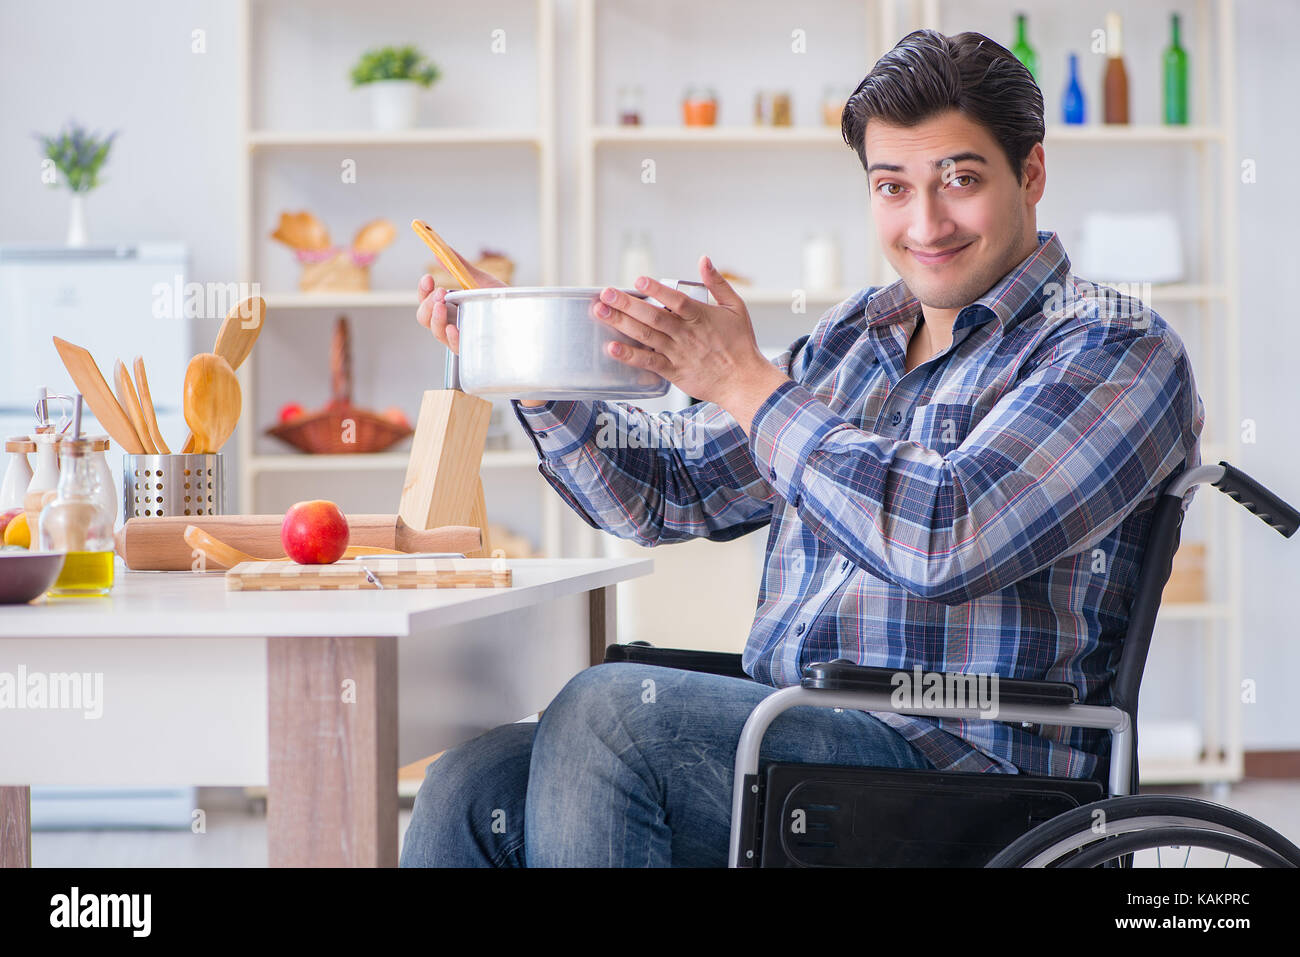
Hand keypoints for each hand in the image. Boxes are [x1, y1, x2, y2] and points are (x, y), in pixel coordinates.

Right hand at [415, 248, 506, 355]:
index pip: (427, 299)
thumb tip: (442, 251)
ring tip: (442, 306)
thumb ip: (461, 267)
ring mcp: (461, 336)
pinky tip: (453, 328)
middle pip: (425, 317)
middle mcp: (452, 321)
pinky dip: (452, 337)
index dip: (423, 289)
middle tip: (439, 292)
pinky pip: (456, 347)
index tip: (428, 278)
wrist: (527, 319)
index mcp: (450, 305)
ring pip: (437, 333)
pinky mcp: (473, 349)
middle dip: (427, 304)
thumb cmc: (504, 301)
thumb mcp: (482, 281)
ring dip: (435, 319)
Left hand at [593, 255, 785, 414]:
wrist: (743, 381)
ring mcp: (678, 353)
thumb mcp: (736, 307)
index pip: (675, 300)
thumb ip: (717, 283)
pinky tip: (612, 348)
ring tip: (600, 312)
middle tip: (605, 293)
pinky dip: (630, 356)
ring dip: (621, 324)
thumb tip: (703, 259)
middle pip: (653, 316)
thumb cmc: (741, 343)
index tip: (638, 280)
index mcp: (701, 316)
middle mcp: (686, 334)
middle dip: (626, 304)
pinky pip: (648, 363)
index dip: (656, 289)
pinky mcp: (673, 371)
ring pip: (646, 336)